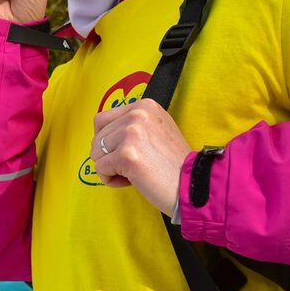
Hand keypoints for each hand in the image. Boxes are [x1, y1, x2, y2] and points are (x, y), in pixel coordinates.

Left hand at [91, 99, 191, 214]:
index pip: (102, 120)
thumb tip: (102, 134)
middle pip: (97, 137)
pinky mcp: (127, 155)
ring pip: (96, 153)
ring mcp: (131, 133)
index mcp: (144, 106)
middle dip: (108, 157)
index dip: (108, 142)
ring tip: (134, 173)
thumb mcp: (157, 130)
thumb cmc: (174, 165)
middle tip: (133, 166)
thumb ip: (132, 125)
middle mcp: (137, 114)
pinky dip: (111, 180)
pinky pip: (100, 169)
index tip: (127, 152)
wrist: (192, 185)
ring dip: (110, 169)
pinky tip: (132, 181)